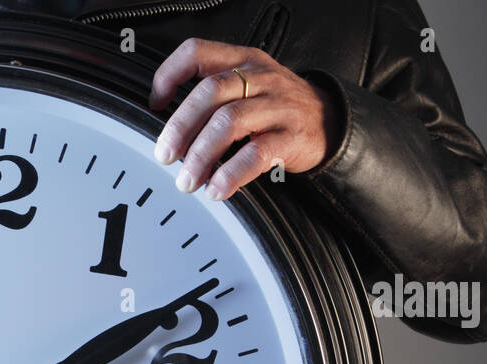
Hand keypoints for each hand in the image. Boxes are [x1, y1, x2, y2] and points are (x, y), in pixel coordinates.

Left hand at [149, 38, 341, 200]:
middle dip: (180, 127)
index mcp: (242, 61)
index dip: (170, 74)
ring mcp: (277, 106)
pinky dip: (231, 174)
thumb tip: (170, 133)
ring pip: (229, 122)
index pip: (197, 52)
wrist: (330, 122)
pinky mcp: (291, 137)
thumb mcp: (249, 88)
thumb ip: (213, 98)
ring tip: (188, 180)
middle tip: (166, 155)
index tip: (156, 103)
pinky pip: (256, 154)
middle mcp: (259, 77)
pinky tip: (217, 189)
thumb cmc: (278, 108)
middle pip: (209, 92)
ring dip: (201, 155)